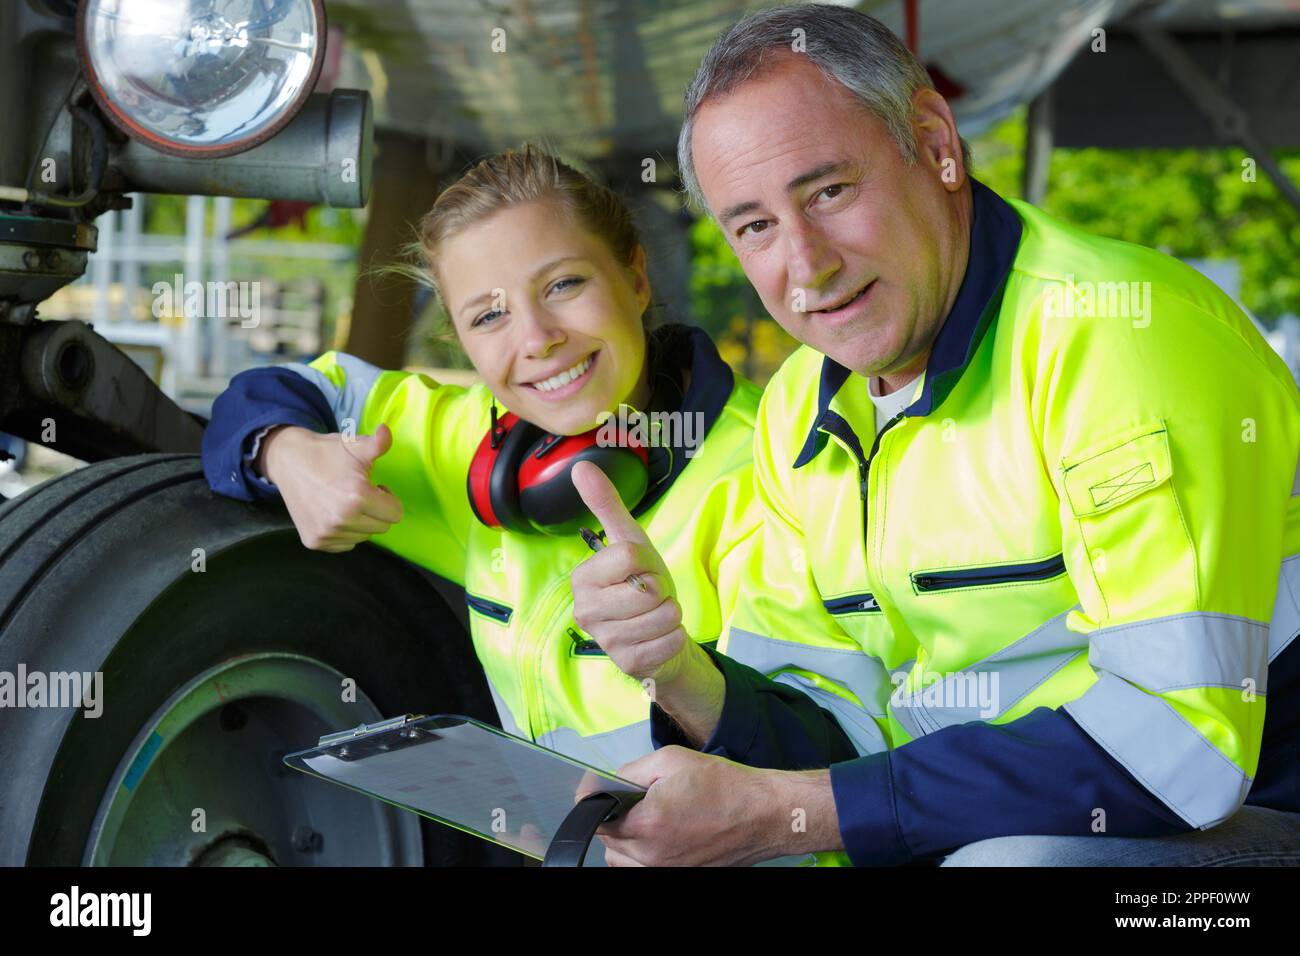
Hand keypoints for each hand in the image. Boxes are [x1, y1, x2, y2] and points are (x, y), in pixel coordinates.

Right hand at [259, 423, 402, 552]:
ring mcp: (326, 533)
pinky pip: (345, 544)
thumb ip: (379, 443)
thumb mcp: (356, 445)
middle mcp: (342, 519)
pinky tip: (334, 513)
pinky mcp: (314, 541)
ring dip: (361, 522)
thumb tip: (386, 431)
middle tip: (361, 494)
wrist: (288, 461)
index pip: (395, 513)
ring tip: (345, 501)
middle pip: (382, 527)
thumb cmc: (327, 453)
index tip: (376, 487)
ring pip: (364, 536)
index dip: (389, 498)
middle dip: (377, 511)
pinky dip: (345, 532)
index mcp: (358, 496)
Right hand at [569, 460, 695, 685]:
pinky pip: (669, 641)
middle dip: (661, 590)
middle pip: (646, 589)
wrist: (658, 633)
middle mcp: (585, 610)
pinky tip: (660, 637)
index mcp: (583, 578)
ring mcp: (604, 640)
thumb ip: (606, 505)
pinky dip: (675, 637)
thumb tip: (580, 466)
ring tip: (655, 615)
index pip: (630, 556)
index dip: (647, 561)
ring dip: (670, 614)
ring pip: (661, 616)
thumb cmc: (642, 585)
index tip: (641, 570)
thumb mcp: (630, 542)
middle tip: (649, 597)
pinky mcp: (627, 664)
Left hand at [588, 746, 834, 866]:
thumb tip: (604, 782)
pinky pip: (642, 869)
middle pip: (607, 840)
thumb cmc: (724, 784)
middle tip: (632, 796)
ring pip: (620, 860)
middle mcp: (652, 857)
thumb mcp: (671, 760)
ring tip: (644, 818)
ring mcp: (666, 872)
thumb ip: (629, 771)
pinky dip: (641, 855)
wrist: (764, 814)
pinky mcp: (679, 877)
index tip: (598, 786)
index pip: (596, 817)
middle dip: (612, 816)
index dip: (593, 797)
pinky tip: (658, 835)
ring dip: (622, 840)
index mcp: (646, 825)